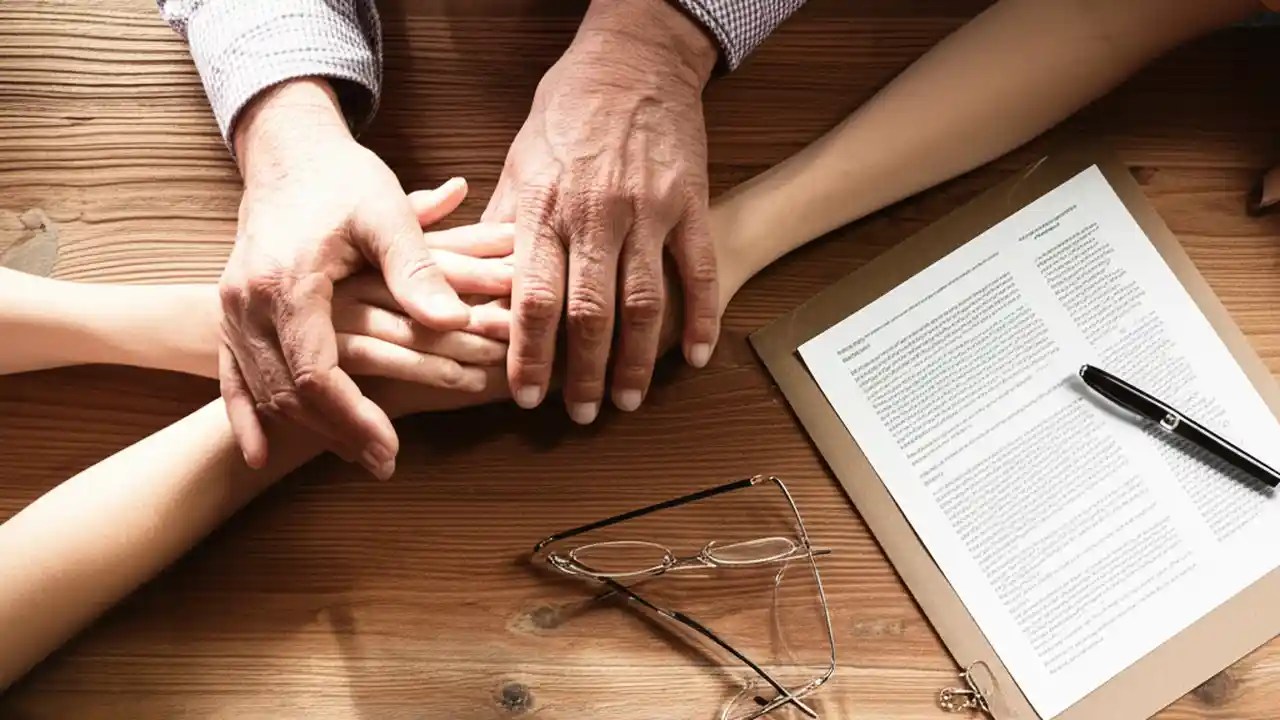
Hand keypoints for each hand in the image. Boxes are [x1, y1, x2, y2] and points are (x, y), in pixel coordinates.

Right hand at [221, 78, 474, 477]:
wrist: (288, 152)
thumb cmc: (343, 180)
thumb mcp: (387, 213)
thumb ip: (420, 268)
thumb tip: (456, 320)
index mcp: (288, 281)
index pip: (316, 372)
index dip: (353, 416)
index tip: (389, 447)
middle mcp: (248, 301)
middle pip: (287, 392)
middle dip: (337, 432)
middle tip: (383, 463)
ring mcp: (232, 309)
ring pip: (263, 390)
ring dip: (307, 429)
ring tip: (357, 456)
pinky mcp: (230, 313)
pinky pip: (229, 377)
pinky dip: (244, 417)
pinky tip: (260, 455)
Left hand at [484, 0, 719, 424]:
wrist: (632, 60)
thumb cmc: (567, 112)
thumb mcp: (519, 161)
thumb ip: (503, 225)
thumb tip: (473, 282)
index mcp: (546, 207)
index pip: (532, 298)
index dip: (528, 354)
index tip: (524, 396)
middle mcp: (596, 215)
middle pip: (589, 313)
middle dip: (584, 373)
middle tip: (582, 414)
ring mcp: (649, 211)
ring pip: (644, 302)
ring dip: (638, 360)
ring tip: (629, 400)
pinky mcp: (690, 204)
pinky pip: (700, 271)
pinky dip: (702, 316)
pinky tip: (697, 355)